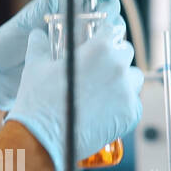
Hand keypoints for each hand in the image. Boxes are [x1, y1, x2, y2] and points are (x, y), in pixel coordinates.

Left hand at [0, 0, 119, 110]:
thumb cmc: (6, 44)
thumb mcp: (21, 25)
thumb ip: (39, 10)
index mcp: (60, 6)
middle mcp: (72, 22)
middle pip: (104, 10)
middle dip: (110, 7)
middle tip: (108, 12)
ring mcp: (77, 42)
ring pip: (105, 32)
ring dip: (110, 29)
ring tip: (108, 30)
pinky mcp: (78, 62)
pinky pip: (97, 55)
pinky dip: (104, 52)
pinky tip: (103, 52)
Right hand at [5, 15, 142, 170]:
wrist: (41, 139)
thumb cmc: (38, 102)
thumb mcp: (35, 66)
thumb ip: (40, 45)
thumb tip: (37, 35)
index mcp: (99, 48)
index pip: (112, 30)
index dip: (103, 37)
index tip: (98, 45)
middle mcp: (117, 67)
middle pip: (126, 52)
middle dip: (114, 58)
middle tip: (97, 71)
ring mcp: (127, 92)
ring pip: (134, 78)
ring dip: (123, 81)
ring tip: (103, 92)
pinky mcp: (131, 114)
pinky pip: (134, 103)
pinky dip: (123, 106)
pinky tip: (106, 110)